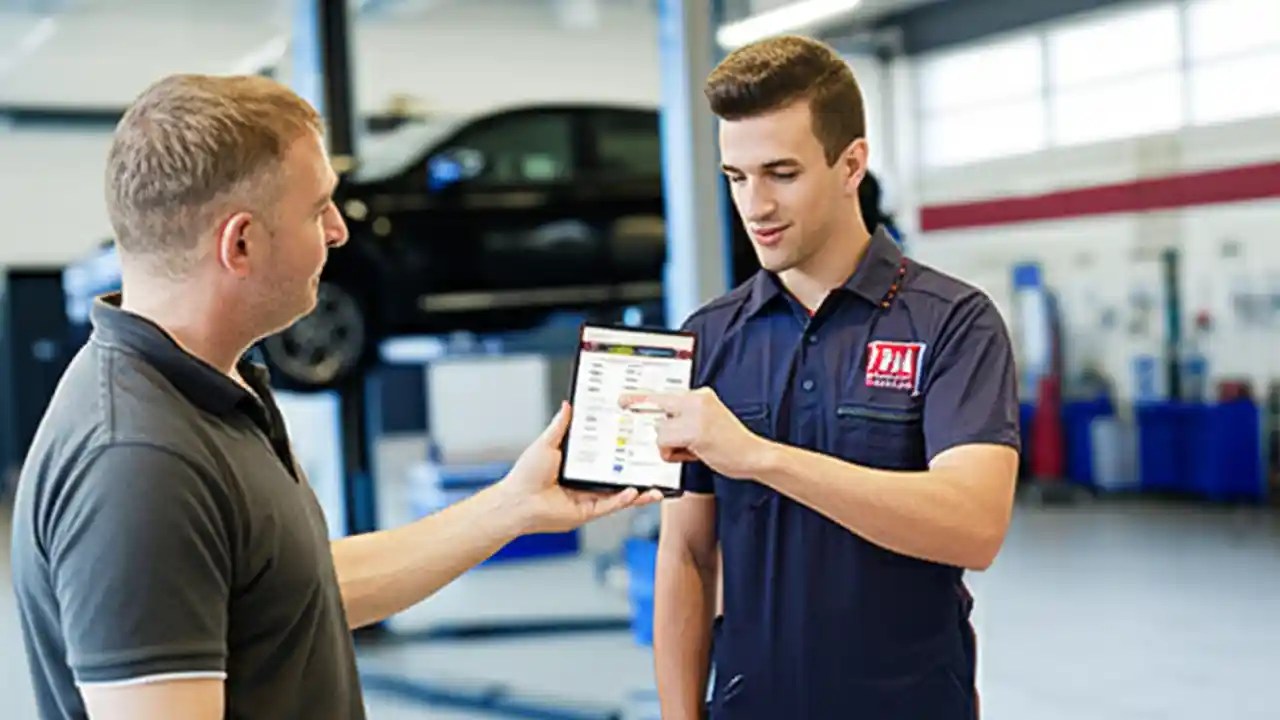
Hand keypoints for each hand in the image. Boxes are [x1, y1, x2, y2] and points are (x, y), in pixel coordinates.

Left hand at [498, 401, 663, 534]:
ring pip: (620, 495)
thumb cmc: (526, 475)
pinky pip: (610, 506)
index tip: (638, 441)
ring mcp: (588, 498)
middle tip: (654, 465)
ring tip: (655, 487)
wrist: (517, 502)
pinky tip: (634, 492)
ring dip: (638, 492)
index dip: (622, 451)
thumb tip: (567, 404)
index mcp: (578, 466)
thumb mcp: (547, 443)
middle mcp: (586, 482)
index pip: (606, 457)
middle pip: (618, 478)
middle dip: (638, 474)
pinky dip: (623, 499)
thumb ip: (560, 426)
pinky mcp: (587, 512)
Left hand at [618, 388, 769, 479]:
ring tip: (692, 449)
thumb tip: (658, 424)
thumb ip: (686, 418)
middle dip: (659, 430)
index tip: (624, 400)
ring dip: (669, 446)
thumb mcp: (707, 422)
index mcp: (699, 395)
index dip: (641, 398)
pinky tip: (694, 454)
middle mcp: (696, 399)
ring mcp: (696, 413)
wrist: (754, 455)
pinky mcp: (695, 430)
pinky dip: (673, 453)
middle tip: (664, 438)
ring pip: (659, 429)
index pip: (664, 393)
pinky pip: (666, 441)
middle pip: (657, 409)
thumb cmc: (730, 444)